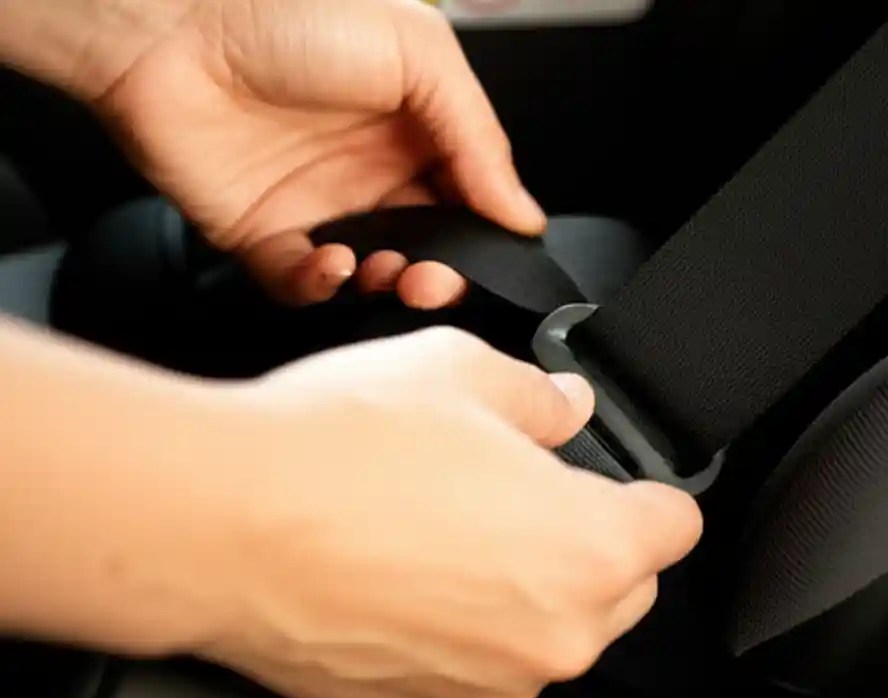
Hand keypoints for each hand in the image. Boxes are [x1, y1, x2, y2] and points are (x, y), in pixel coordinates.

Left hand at [91, 0, 545, 306]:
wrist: (173, 23)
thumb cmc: (290, 13)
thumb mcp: (419, 54)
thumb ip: (478, 139)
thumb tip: (523, 213)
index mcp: (418, 128)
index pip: (473, 200)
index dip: (489, 233)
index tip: (498, 252)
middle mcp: (372, 171)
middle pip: (431, 248)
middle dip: (445, 275)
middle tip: (440, 278)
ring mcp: (319, 205)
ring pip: (375, 276)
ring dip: (390, 286)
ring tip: (391, 271)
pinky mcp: (263, 235)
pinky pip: (305, 284)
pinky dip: (323, 287)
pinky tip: (330, 263)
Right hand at [195, 328, 702, 697]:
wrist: (219, 522)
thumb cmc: (338, 447)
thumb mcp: (461, 372)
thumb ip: (539, 397)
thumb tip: (566, 405)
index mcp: (591, 549)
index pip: (674, 525)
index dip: (647, 491)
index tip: (617, 480)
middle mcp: (554, 636)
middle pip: (619, 588)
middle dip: (587, 542)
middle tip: (512, 492)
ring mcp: (487, 686)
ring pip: (546, 633)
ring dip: (520, 591)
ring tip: (444, 530)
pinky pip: (476, 668)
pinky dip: (461, 633)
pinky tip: (405, 577)